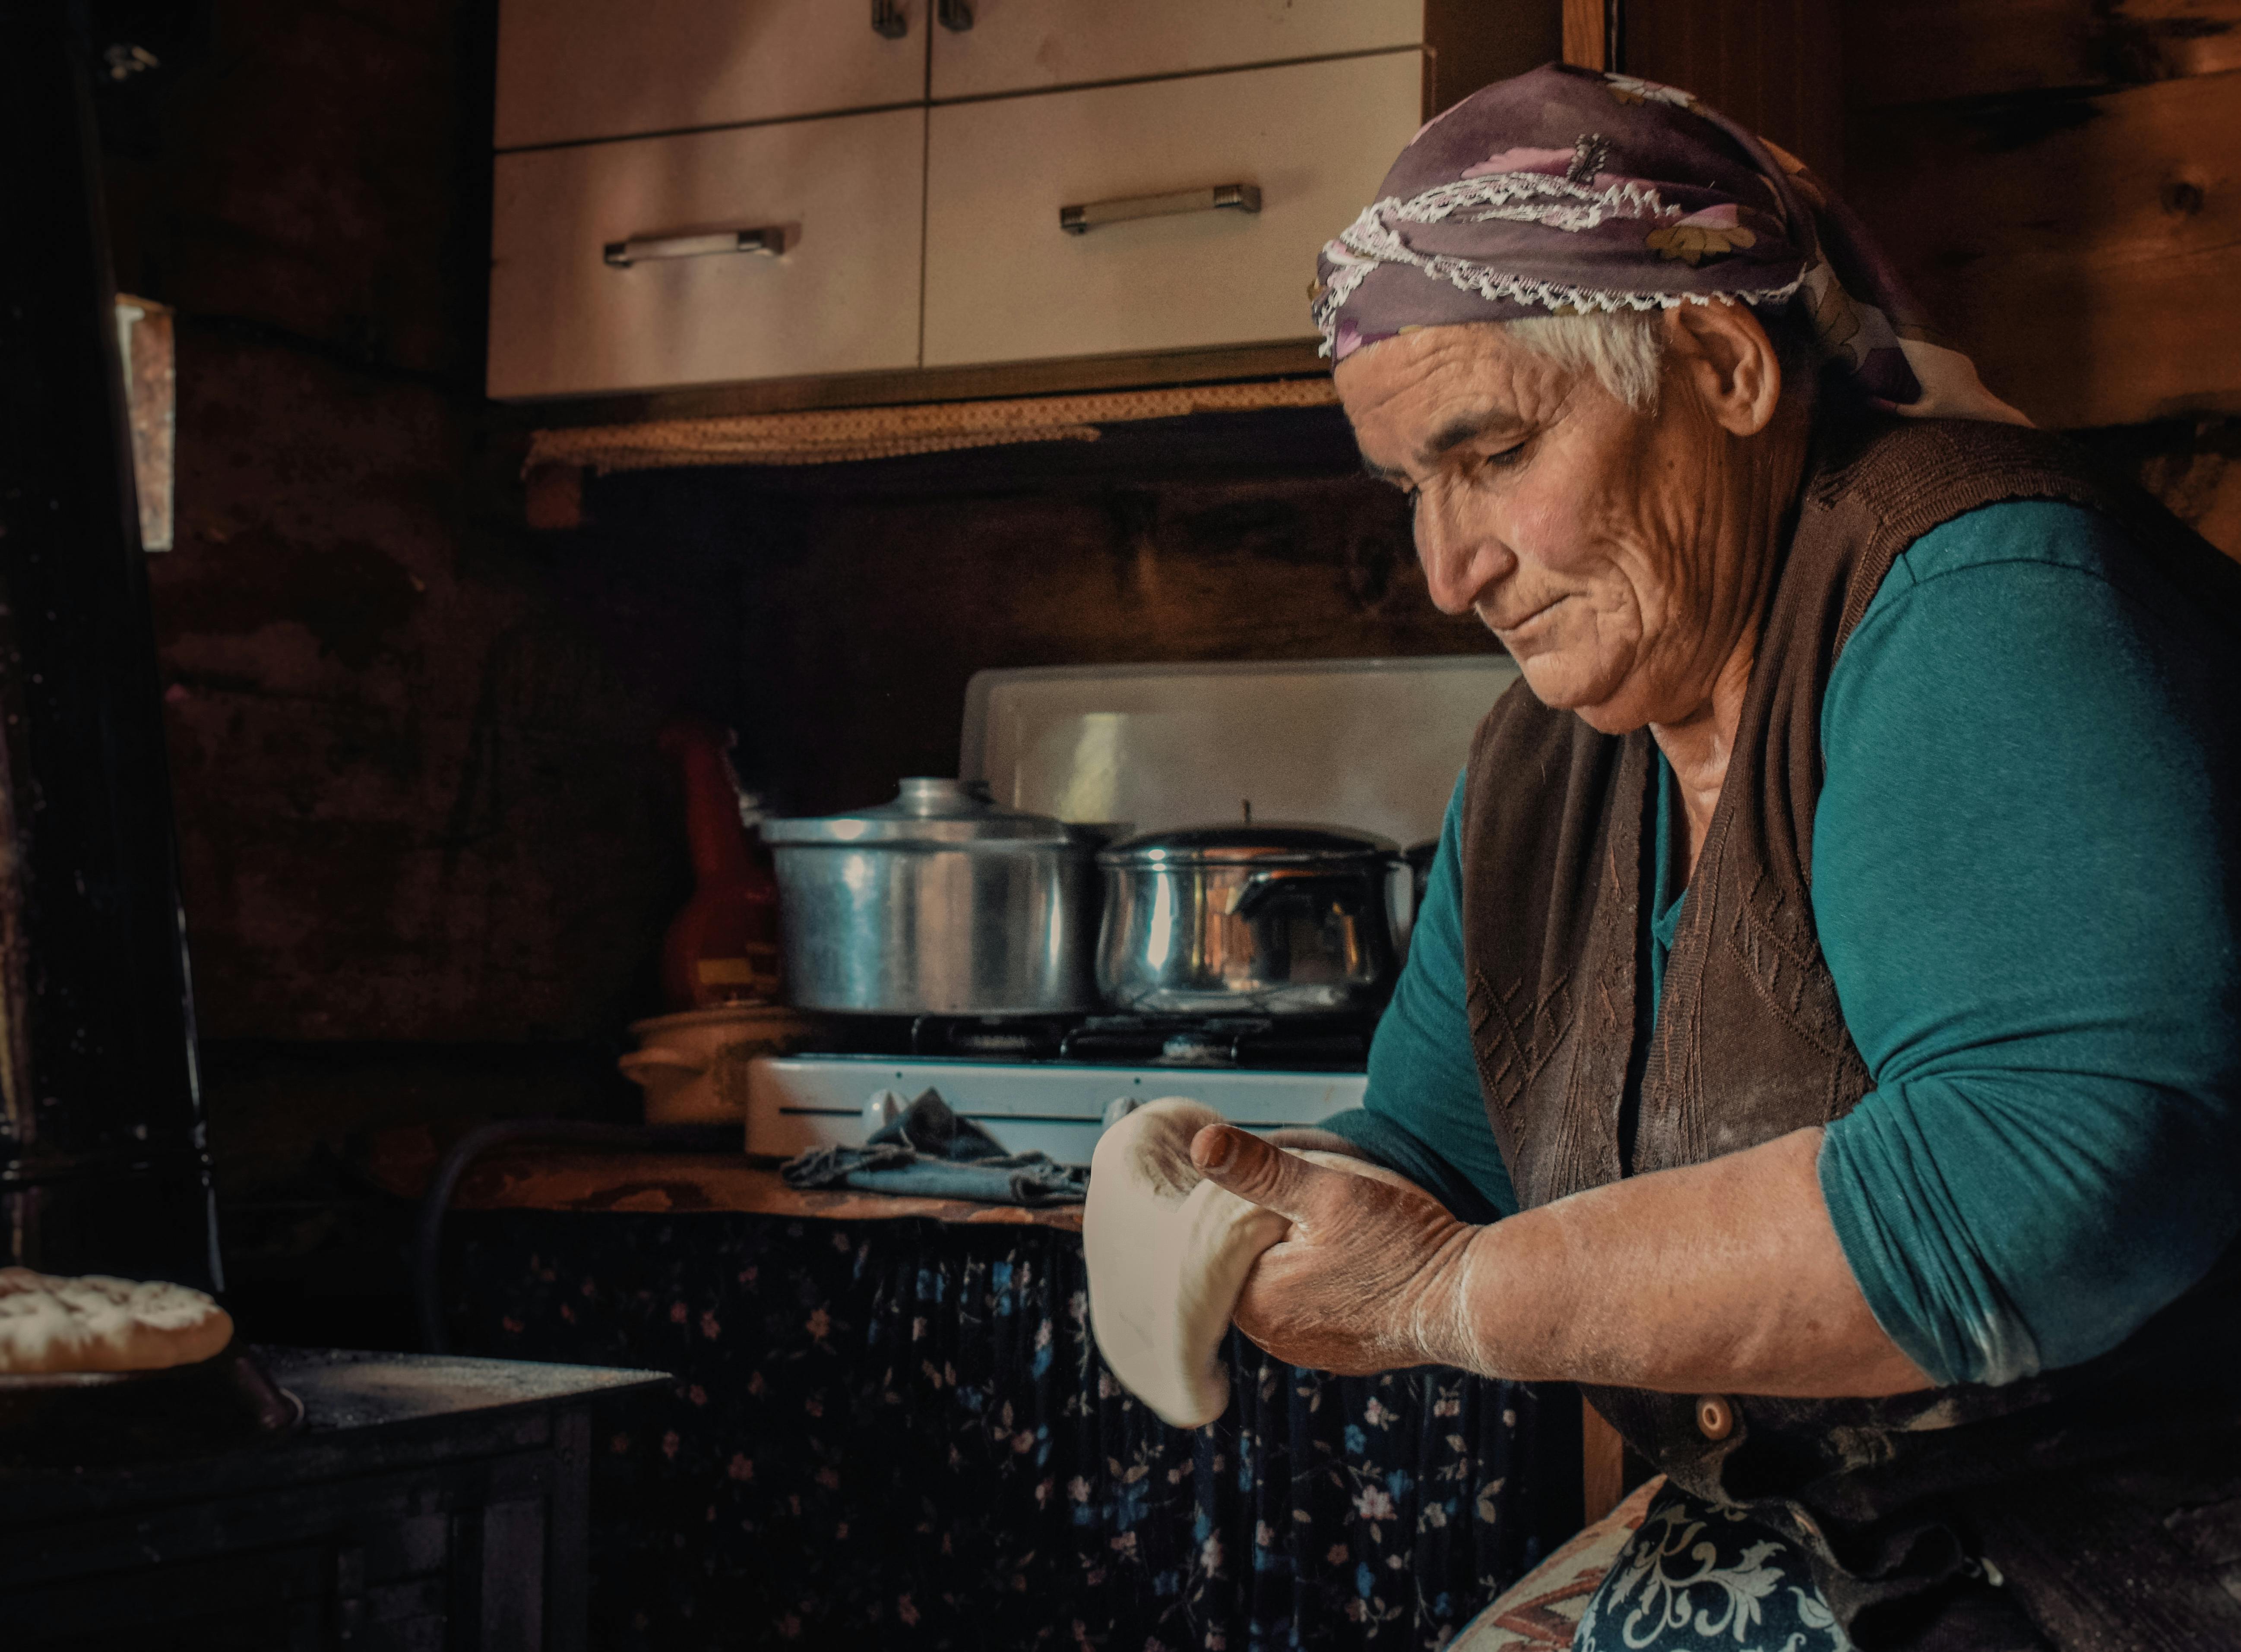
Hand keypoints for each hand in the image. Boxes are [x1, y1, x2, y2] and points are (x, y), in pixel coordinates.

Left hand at [1190, 1123, 1478, 1375]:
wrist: (1472, 1301)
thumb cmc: (1402, 1244)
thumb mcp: (1327, 1189)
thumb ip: (1261, 1168)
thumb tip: (1201, 1145)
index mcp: (1255, 1302)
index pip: (1222, 1243)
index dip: (1249, 1203)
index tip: (1285, 1184)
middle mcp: (1274, 1338)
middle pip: (1254, 1262)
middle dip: (1276, 1228)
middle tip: (1320, 1203)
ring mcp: (1312, 1350)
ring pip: (1287, 1282)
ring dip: (1303, 1253)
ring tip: (1345, 1231)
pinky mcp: (1345, 1352)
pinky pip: (1318, 1305)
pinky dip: (1329, 1280)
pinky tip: (1358, 1259)